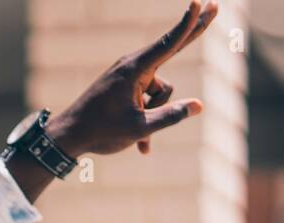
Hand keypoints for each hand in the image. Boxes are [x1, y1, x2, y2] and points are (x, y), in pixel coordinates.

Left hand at [47, 1, 218, 158]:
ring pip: (161, 92)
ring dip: (154, 113)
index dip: (187, 25)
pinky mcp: (127, 88)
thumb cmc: (101, 131)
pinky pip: (148, 101)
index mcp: (135, 70)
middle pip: (172, 49)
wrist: (69, 137)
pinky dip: (146, 119)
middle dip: (194, 30)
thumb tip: (199, 106)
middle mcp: (134, 67)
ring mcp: (131, 77)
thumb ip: (169, 117)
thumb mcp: (138, 128)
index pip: (168, 44)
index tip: (197, 3)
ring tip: (137, 136)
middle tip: (215, 5)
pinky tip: (141, 148)